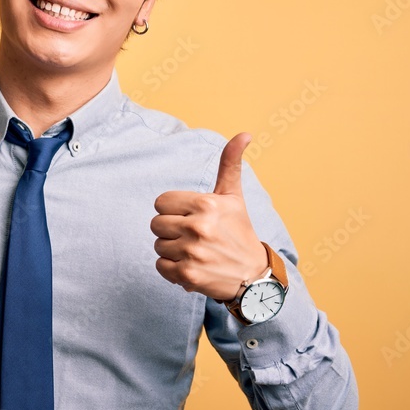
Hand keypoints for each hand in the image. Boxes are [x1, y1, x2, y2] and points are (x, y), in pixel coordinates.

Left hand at [150, 132, 268, 299]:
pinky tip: (191, 265)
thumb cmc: (239, 230)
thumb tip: (243, 134)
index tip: (190, 217)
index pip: (161, 202)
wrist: (253, 275)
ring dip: (172, 250)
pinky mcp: (188, 275)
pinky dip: (172, 268)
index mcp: (206, 204)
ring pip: (158, 245)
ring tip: (194, 251)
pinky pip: (160, 266)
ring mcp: (192, 252)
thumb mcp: (233, 196)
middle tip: (193, 235)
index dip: (172, 210)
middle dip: (171, 230)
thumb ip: (230, 164)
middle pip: (156, 224)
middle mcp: (198, 227)